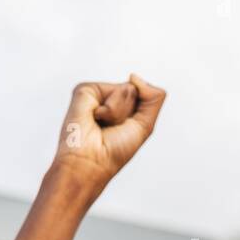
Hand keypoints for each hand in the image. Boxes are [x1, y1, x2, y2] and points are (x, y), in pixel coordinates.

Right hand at [54, 73, 165, 187]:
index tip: (123, 131)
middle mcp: (108, 99)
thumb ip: (154, 96)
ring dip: (120, 113)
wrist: (90, 163)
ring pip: (128, 88)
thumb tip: (133, 76)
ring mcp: (96, 94)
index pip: (144, 95)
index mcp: (121, 108)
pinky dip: (110, 109)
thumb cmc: (113, 152)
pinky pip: (113, 90)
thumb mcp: (145, 125)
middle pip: (137, 90)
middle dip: (130, 113)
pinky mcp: (84, 91)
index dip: (140, 115)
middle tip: (111, 129)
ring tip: (102, 125)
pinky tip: (95, 119)